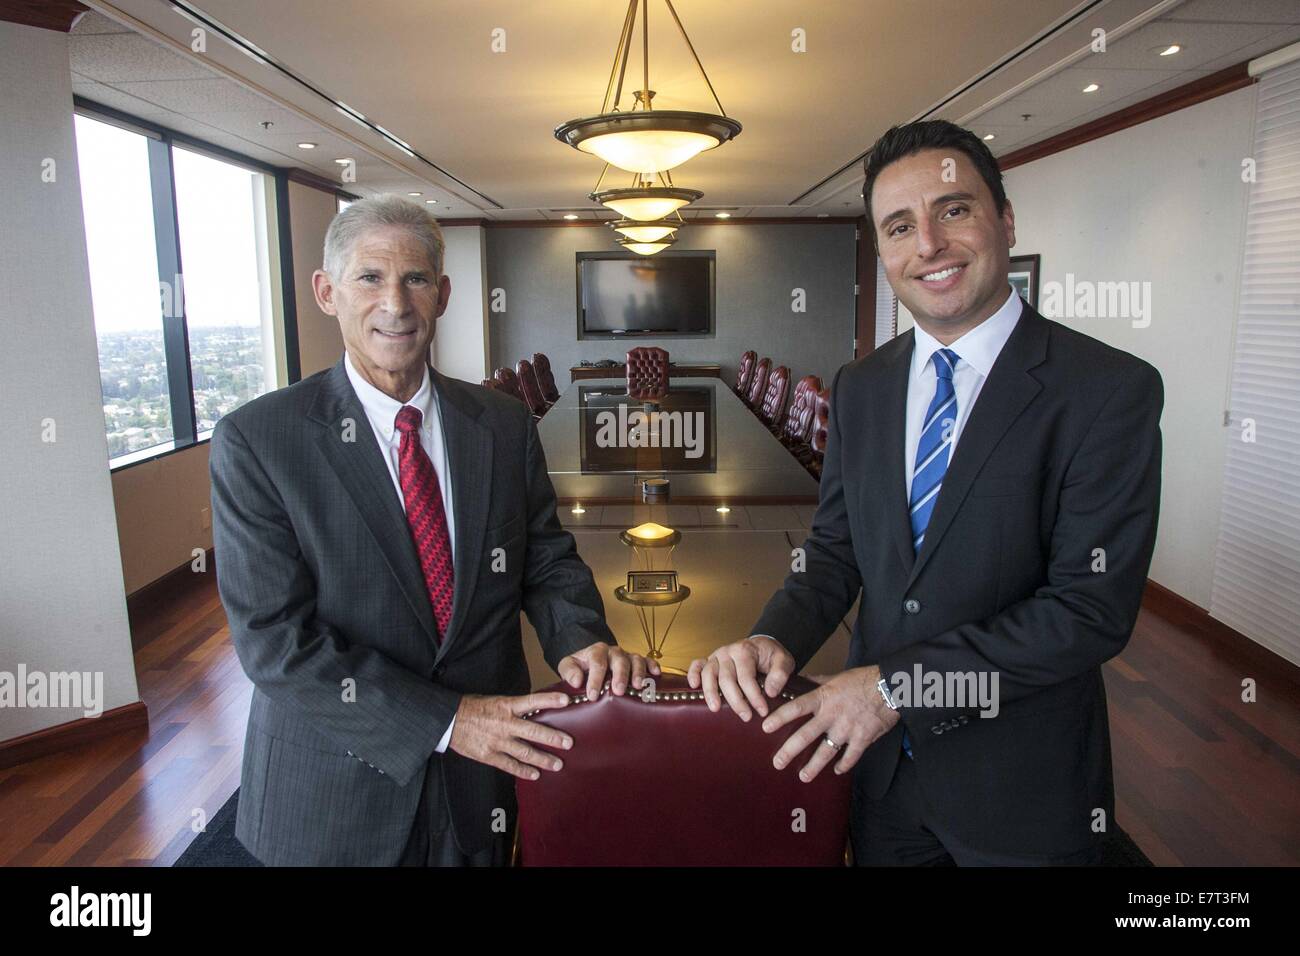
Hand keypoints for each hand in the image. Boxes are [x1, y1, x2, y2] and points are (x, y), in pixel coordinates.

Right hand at [449, 691, 572, 780]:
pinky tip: (535, 774)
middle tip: (568, 743)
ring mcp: (497, 741)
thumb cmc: (473, 708)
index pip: (532, 701)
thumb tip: (536, 710)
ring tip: (557, 764)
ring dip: (542, 759)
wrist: (449, 720)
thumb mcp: (495, 701)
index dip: (549, 700)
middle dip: (553, 738)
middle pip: (534, 731)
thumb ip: (514, 708)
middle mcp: (504, 724)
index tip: (565, 700)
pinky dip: (523, 770)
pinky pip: (510, 765)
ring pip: (525, 752)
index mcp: (506, 706)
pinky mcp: (489, 755)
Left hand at [557, 641, 660, 699]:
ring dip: (638, 672)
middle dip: (620, 676)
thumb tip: (577, 681)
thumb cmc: (580, 666)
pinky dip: (653, 665)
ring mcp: (626, 656)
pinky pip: (647, 660)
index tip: (593, 695)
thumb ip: (569, 671)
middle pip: (619, 660)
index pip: (597, 663)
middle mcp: (613, 652)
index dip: (595, 679)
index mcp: (596, 651)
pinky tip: (656, 674)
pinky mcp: (636, 661)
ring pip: (635, 659)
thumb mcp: (567, 665)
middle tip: (618, 691)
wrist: (590, 659)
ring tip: (638, 686)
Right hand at [686, 635, 794, 719]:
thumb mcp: (784, 660)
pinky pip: (697, 665)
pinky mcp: (710, 660)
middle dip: (736, 700)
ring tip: (716, 709)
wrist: (762, 646)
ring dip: (711, 692)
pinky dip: (693, 674)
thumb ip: (780, 674)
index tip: (762, 711)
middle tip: (746, 717)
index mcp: (745, 650)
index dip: (754, 696)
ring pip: (709, 674)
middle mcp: (728, 652)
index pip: (746, 677)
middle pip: (727, 679)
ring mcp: (717, 656)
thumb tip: (771, 692)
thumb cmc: (771, 656)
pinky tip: (693, 686)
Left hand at [763, 665, 899, 781]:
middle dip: (789, 751)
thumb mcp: (837, 677)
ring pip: (826, 751)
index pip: (796, 708)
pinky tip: (837, 771)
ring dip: (813, 766)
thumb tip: (802, 680)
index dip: (780, 718)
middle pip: (806, 735)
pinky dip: (843, 765)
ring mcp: (847, 729)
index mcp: (823, 698)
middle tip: (777, 763)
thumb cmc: (863, 680)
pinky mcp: (862, 739)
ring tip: (803, 776)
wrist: (891, 687)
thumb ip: (818, 681)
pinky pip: (850, 757)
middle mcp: (832, 715)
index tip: (765, 727)